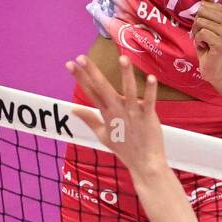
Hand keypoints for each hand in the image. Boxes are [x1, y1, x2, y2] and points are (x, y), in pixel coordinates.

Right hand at [68, 53, 166, 179]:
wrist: (144, 163)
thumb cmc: (124, 148)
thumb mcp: (102, 135)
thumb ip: (89, 119)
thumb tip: (73, 108)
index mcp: (106, 114)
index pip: (90, 92)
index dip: (80, 77)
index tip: (70, 64)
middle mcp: (117, 111)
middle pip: (102, 88)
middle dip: (92, 72)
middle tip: (81, 57)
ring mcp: (133, 113)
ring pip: (128, 90)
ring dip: (126, 74)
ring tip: (122, 58)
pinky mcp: (148, 117)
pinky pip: (149, 102)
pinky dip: (151, 91)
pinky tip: (151, 77)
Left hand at [191, 0, 221, 84]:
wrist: (214, 65)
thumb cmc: (210, 41)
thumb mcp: (207, 22)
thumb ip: (208, 6)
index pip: (206, 5)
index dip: (201, 16)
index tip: (208, 27)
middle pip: (202, 12)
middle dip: (198, 23)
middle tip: (205, 34)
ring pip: (200, 22)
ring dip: (197, 33)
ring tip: (205, 41)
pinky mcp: (221, 43)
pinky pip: (201, 33)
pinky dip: (198, 41)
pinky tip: (205, 47)